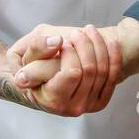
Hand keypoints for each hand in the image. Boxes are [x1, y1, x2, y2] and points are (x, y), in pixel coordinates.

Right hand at [8, 24, 122, 115]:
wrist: (43, 80)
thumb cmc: (31, 67)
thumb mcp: (25, 55)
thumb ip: (37, 49)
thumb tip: (56, 42)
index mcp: (51, 100)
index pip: (71, 73)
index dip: (69, 52)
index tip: (62, 40)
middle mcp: (71, 108)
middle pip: (89, 70)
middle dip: (85, 45)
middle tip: (76, 32)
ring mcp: (88, 106)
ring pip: (102, 71)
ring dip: (98, 45)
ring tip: (88, 31)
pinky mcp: (100, 101)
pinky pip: (113, 77)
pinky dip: (114, 57)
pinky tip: (110, 42)